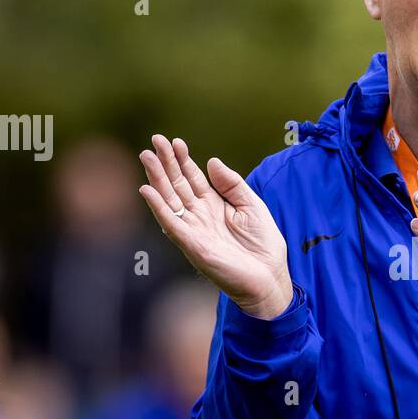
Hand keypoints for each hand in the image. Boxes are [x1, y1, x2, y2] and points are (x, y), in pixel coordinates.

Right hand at [139, 134, 292, 318]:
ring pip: (169, 200)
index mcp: (214, 205)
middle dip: (165, 163)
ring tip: (147, 157)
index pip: (193, 178)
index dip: (183, 160)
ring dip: (157, 179)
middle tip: (154, 141)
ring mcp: (193, 230)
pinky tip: (148, 190)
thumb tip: (211, 161)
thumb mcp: (252, 206)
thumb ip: (233, 184)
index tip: (175, 141)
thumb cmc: (263, 245)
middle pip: (177, 185)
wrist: (270, 277)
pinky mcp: (192, 245)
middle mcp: (199, 216)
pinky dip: (158, 207)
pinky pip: (171, 224)